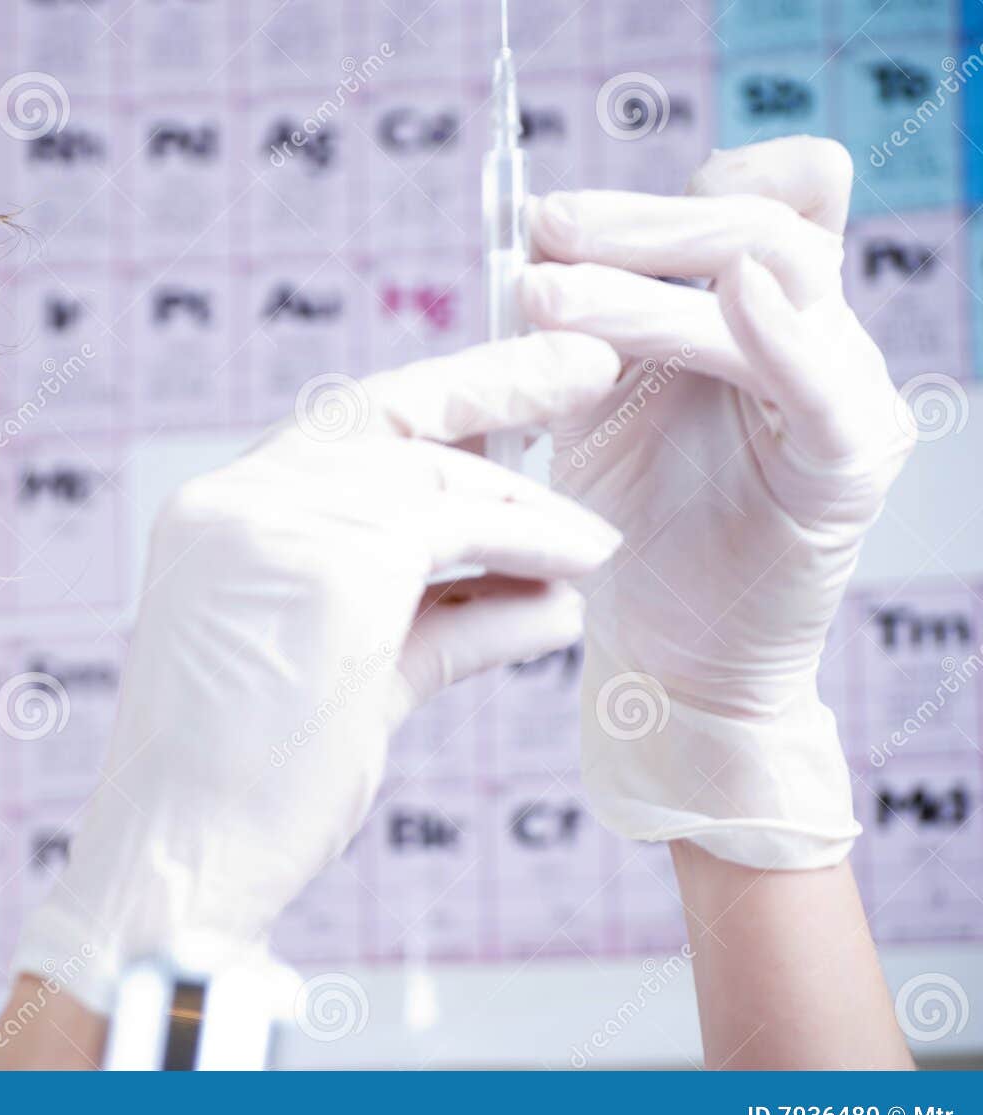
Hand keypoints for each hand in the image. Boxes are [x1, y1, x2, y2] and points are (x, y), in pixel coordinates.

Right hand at [7, 333, 624, 1012]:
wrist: (183, 862)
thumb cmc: (251, 788)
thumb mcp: (354, 677)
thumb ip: (443, 619)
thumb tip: (545, 594)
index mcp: (217, 518)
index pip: (342, 428)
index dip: (438, 402)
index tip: (514, 391)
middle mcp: (235, 501)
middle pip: (389, 415)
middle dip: (500, 384)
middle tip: (589, 366)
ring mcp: (274, 525)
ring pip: (436, 476)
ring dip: (529, 504)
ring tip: (597, 540)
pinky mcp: (331, 567)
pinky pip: (461, 531)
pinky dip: (532, 540)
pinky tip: (580, 565)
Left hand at [522, 136, 915, 868]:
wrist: (664, 649)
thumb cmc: (627, 522)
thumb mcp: (595, 406)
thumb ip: (589, 328)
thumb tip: (536, 246)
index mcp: (754, 310)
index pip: (750, 199)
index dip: (666, 194)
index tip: (551, 219)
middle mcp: (808, 334)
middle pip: (754, 226)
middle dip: (637, 225)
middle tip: (542, 232)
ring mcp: (839, 391)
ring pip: (771, 287)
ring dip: (650, 282)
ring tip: (543, 295)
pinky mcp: (850, 461)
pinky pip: (825, 383)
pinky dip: (782, 335)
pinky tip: (731, 299)